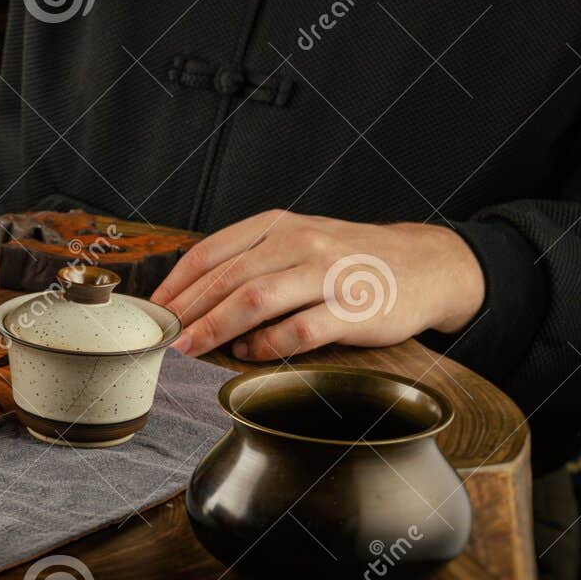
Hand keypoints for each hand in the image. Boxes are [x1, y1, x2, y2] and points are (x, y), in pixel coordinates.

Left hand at [150, 211, 484, 360]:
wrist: (426, 265)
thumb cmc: (350, 258)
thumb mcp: (299, 241)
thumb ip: (253, 260)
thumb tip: (192, 297)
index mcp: (279, 224)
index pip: (212, 252)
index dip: (177, 283)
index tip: (154, 310)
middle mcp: (300, 243)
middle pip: (227, 278)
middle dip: (188, 311)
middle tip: (162, 337)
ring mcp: (327, 274)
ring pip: (255, 300)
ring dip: (215, 327)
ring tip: (190, 348)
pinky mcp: (353, 309)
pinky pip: (298, 331)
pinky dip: (266, 346)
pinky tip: (247, 355)